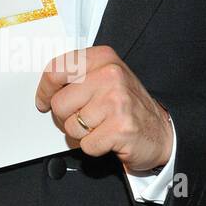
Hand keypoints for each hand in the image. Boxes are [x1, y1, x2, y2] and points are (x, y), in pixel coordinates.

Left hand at [35, 45, 173, 172]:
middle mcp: (110, 75)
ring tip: (101, 127)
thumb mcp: (106, 77)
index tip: (43, 100)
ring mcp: (116, 101)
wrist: (162, 131)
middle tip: (85, 118)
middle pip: (59, 103)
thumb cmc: (128, 105)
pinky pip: (86, 144)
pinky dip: (94, 147)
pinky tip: (108, 138)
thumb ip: (78, 76)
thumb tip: (46, 89)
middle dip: (66, 117)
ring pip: (71, 126)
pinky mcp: (120, 128)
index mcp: (103, 58)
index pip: (57, 69)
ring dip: (82, 133)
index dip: (44, 90)